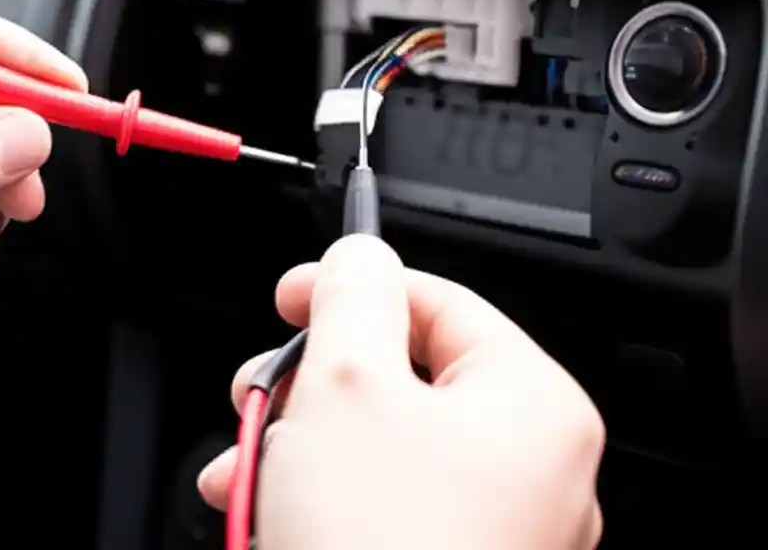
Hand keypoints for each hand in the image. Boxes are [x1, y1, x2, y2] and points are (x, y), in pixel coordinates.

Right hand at [197, 236, 604, 549]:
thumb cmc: (377, 548)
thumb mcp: (344, 385)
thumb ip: (350, 298)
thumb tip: (358, 256)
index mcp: (532, 406)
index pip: (437, 302)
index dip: (350, 286)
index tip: (289, 297)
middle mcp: (529, 469)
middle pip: (400, 378)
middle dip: (309, 385)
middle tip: (259, 395)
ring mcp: (493, 531)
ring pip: (377, 447)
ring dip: (296, 444)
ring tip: (244, 468)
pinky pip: (379, 507)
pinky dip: (317, 497)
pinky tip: (262, 510)